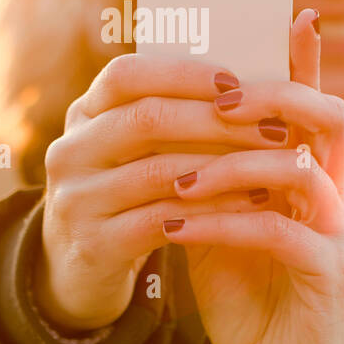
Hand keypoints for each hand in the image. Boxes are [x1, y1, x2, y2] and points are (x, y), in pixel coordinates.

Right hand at [36, 54, 282, 330]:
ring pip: (158, 172)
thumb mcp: (131, 150)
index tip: (235, 83)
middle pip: (146, 118)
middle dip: (216, 121)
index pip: (124, 75)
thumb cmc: (126, 194)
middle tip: (272, 128)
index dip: (181, 74)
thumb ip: (169, 114)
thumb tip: (243, 79)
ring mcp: (76, 199)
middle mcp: (70, 151)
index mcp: (82, 115)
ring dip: (223, 168)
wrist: (80, 269)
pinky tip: (250, 206)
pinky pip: (162, 220)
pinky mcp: (94, 244)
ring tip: (270, 166)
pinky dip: (212, 210)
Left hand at [162, 8, 343, 343]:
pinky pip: (278, 232)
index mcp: (308, 173)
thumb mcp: (219, 215)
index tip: (292, 12)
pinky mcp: (326, 276)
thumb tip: (164, 113)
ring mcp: (335, 233)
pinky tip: (177, 226)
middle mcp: (331, 193)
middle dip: (272, 98)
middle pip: (329, 118)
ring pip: (300, 171)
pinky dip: (224, 222)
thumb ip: (208, 166)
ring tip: (177, 176)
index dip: (308, 58)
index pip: (315, 102)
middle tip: (218, 101)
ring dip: (233, 165)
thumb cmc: (243, 285)